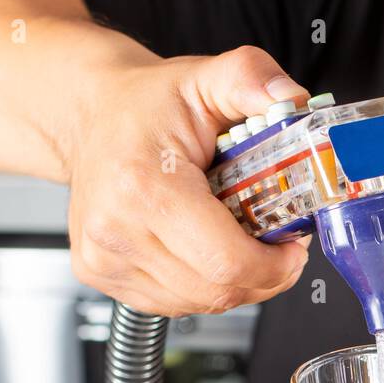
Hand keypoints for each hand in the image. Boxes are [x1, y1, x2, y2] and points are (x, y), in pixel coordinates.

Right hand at [64, 44, 310, 315]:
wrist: (90, 115)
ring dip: (233, 284)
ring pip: (197, 303)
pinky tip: (204, 254)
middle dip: (261, 277)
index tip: (292, 249)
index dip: (272, 266)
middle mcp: (115, 227)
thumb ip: (252, 79)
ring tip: (240, 244)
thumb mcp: (205, 79)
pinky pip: (172, 303)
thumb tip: (293, 98)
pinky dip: (201, 287)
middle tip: (277, 248)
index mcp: (143, 183)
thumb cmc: (145, 105)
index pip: (225, 261)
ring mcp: (103, 257)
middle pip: (216, 291)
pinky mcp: (99, 273)